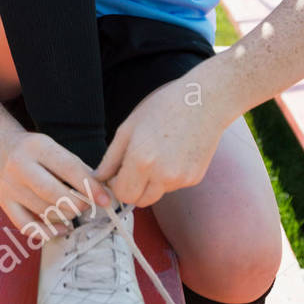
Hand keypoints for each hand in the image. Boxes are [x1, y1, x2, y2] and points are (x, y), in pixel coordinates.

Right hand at [0, 127, 110, 236]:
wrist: (0, 148)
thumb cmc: (36, 152)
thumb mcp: (55, 149)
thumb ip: (78, 169)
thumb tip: (103, 193)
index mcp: (37, 146)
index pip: (68, 168)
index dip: (90, 186)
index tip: (105, 200)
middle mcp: (19, 165)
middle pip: (52, 192)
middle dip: (77, 204)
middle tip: (87, 206)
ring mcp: (9, 186)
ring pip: (43, 210)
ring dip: (65, 216)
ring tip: (73, 211)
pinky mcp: (4, 203)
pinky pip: (27, 226)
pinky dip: (47, 232)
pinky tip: (61, 228)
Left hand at [94, 75, 229, 206]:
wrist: (205, 102)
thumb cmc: (164, 107)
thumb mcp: (128, 128)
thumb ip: (111, 158)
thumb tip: (98, 178)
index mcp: (141, 161)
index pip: (122, 194)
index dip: (117, 185)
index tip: (118, 173)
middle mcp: (162, 175)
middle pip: (139, 201)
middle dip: (132, 189)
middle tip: (133, 167)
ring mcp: (181, 179)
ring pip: (156, 194)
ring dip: (150, 183)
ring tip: (156, 155)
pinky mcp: (194, 179)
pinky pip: (173, 186)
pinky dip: (168, 177)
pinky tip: (173, 153)